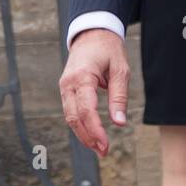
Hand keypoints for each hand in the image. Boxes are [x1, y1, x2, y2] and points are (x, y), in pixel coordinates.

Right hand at [59, 28, 128, 156]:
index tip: (105, 145)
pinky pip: (70, 111)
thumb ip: (119, 96)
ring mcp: (64, 86)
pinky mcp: (66, 89)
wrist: (92, 33)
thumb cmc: (108, 49)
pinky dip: (79, 125)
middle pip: (74, 117)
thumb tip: (119, 123)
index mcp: (82, 76)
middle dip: (88, 137)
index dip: (95, 130)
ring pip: (69, 117)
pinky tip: (91, 134)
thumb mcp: (120, 70)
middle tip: (103, 152)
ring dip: (83, 134)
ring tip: (98, 148)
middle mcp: (68, 83)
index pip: (86, 110)